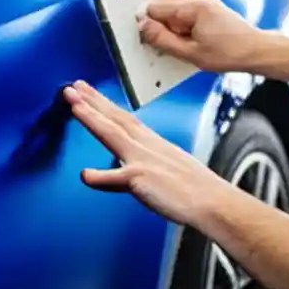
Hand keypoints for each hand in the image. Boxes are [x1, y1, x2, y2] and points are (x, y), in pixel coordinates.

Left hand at [65, 80, 232, 226]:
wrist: (214, 202)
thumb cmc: (195, 189)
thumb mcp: (166, 171)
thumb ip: (140, 171)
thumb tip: (127, 174)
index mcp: (153, 143)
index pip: (124, 118)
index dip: (105, 105)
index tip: (89, 93)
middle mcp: (147, 146)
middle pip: (116, 119)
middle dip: (92, 101)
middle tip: (73, 87)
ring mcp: (143, 161)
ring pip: (113, 135)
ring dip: (92, 118)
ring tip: (74, 104)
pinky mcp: (143, 180)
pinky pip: (118, 178)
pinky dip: (101, 177)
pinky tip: (85, 175)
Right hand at [138, 0, 276, 72]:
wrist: (253, 49)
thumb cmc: (228, 53)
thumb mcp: (190, 54)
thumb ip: (163, 40)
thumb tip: (143, 27)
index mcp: (194, 6)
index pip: (154, 7)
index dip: (151, 25)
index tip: (155, 39)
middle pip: (160, 1)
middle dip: (160, 21)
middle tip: (174, 39)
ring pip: (169, 1)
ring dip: (170, 19)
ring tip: (185, 35)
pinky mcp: (205, 0)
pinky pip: (181, 3)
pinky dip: (179, 16)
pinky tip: (189, 30)